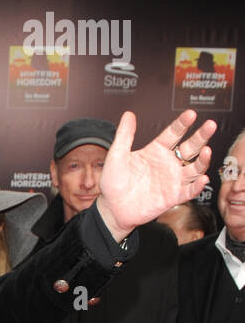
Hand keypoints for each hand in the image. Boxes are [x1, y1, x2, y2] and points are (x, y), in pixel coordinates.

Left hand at [97, 111, 216, 240]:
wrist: (112, 209)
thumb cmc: (113, 183)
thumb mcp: (116, 156)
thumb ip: (124, 135)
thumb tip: (128, 115)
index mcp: (156, 150)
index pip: (174, 133)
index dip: (183, 123)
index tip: (191, 114)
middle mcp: (167, 163)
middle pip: (190, 147)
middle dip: (201, 136)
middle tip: (210, 125)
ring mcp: (172, 180)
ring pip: (194, 168)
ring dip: (203, 160)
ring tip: (206, 151)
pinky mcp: (172, 197)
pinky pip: (189, 191)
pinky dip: (197, 186)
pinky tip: (203, 179)